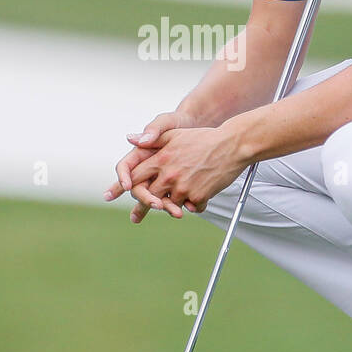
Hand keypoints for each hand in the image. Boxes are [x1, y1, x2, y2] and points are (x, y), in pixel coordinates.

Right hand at [103, 110, 200, 222]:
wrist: (199, 128)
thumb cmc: (178, 122)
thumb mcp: (167, 122)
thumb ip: (153, 130)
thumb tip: (136, 139)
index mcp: (140, 155)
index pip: (124, 169)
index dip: (122, 178)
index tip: (127, 186)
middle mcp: (146, 170)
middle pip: (138, 188)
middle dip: (145, 199)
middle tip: (156, 205)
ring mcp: (158, 179)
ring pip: (153, 197)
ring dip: (162, 207)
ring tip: (176, 214)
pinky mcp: (172, 185)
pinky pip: (169, 198)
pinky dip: (174, 206)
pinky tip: (183, 212)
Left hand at [129, 126, 247, 220]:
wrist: (232, 145)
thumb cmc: (203, 138)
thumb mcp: (174, 134)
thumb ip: (152, 138)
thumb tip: (130, 139)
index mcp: (161, 159)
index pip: (135, 177)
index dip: (124, 186)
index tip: (120, 194)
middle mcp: (169, 175)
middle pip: (148, 196)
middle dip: (143, 205)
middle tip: (135, 218)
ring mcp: (183, 188)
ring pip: (169, 205)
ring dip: (172, 205)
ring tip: (179, 200)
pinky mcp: (198, 197)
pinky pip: (190, 208)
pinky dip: (194, 204)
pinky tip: (200, 195)